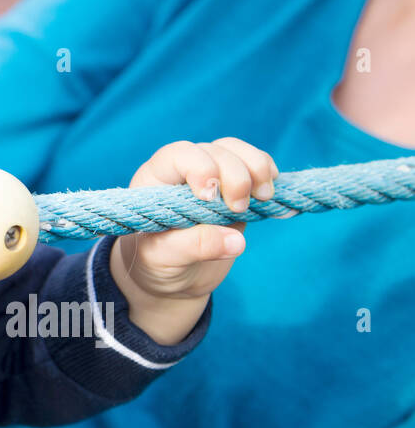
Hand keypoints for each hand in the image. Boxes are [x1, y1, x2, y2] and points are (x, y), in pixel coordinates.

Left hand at [110, 137, 278, 343]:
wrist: (171, 276)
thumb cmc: (156, 261)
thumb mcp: (165, 257)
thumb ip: (195, 246)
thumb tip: (237, 241)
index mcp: (156, 180)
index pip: (177, 155)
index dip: (200, 168)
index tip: (209, 198)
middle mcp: (183, 172)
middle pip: (214, 151)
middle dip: (234, 176)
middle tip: (239, 209)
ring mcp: (211, 177)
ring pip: (236, 151)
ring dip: (256, 168)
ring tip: (264, 197)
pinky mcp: (234, 189)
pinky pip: (253, 166)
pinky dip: (267, 174)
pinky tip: (270, 195)